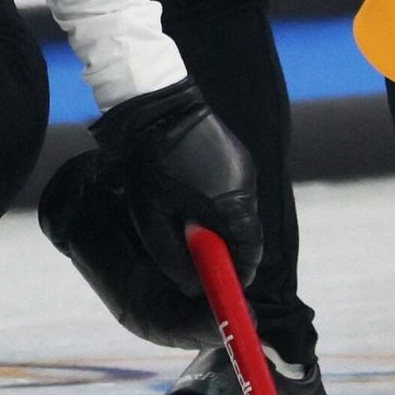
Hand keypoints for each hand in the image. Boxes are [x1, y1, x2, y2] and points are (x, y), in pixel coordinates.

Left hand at [89, 78, 260, 294]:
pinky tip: (187, 194)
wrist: (150, 107)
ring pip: (237, 210)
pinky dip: (215, 200)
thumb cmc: (146, 166)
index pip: (248, 253)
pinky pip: (231, 188)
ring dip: (218, 222)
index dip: (236, 273)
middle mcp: (246, 187)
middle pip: (245, 232)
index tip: (221, 286)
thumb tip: (192, 287)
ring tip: (185, 221)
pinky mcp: (235, 153)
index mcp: (230, 207)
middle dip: (225, 249)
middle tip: (200, 259)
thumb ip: (174, 258)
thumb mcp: (152, 221)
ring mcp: (243, 167)